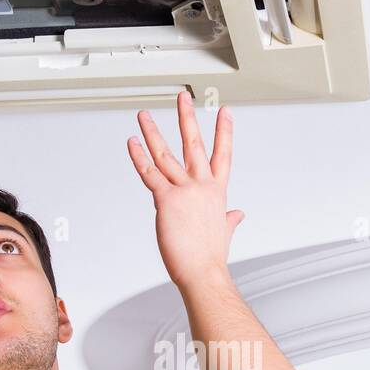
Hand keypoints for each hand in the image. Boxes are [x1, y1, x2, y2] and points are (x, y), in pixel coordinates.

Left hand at [127, 91, 244, 290]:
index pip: (222, 154)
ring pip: (166, 154)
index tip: (224, 111)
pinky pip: (149, 173)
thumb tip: (238, 214)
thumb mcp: (225, 231)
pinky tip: (132, 142)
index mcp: (217, 192)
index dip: (224, 132)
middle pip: (194, 144)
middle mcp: (202, 186)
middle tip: (183, 97)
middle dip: (187, 118)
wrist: (204, 272)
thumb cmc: (211, 257)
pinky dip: (139, 157)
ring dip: (153, 132)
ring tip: (143, 114)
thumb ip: (230, 218)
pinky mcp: (166, 200)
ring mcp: (185, 190)